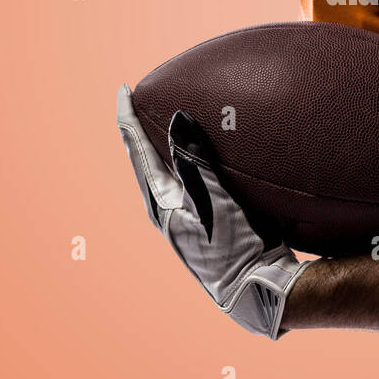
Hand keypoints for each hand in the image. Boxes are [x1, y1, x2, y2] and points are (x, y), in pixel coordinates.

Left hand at [116, 84, 313, 338]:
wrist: (255, 287)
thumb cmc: (231, 245)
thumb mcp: (212, 199)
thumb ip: (195, 158)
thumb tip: (177, 117)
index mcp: (161, 202)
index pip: (138, 151)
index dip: (128, 119)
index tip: (123, 91)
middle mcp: (166, 208)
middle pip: (146, 159)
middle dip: (141, 129)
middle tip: (140, 99)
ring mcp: (184, 216)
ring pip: (165, 170)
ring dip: (162, 144)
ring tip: (164, 119)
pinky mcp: (204, 219)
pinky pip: (187, 179)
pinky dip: (185, 158)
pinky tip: (200, 154)